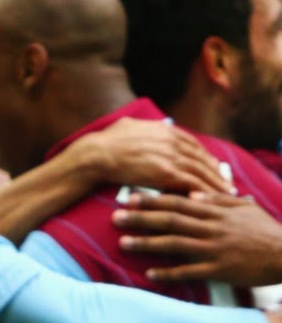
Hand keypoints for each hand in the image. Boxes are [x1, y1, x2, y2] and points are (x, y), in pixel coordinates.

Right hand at [73, 118, 233, 194]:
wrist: (97, 154)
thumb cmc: (106, 142)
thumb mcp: (125, 125)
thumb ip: (138, 126)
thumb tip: (136, 124)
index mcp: (164, 129)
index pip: (192, 142)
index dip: (204, 155)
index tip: (211, 164)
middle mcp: (172, 141)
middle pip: (201, 157)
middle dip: (215, 170)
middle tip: (225, 182)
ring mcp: (171, 156)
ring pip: (201, 170)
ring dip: (215, 183)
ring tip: (226, 193)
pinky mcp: (167, 173)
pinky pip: (193, 182)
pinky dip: (205, 190)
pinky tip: (212, 198)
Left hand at [113, 191, 281, 284]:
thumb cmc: (266, 230)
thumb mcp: (245, 208)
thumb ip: (218, 200)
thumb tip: (192, 194)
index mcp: (216, 212)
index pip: (178, 203)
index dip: (152, 200)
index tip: (130, 198)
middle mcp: (212, 228)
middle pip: (170, 221)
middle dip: (141, 219)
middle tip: (115, 217)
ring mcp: (215, 249)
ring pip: (175, 244)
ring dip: (147, 243)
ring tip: (123, 243)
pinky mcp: (220, 270)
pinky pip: (190, 272)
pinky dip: (169, 272)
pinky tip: (150, 273)